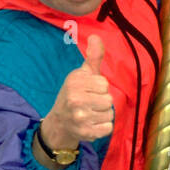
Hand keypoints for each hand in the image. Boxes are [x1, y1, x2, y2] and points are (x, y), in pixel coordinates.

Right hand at [41, 34, 114, 149]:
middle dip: (102, 102)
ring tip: (90, 114)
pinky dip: (103, 127)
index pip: (104, 84)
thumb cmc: (75, 94)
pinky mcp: (86, 133)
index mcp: (74, 82)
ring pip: (109, 114)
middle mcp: (75, 99)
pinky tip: (92, 124)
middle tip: (89, 104)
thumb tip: (96, 37)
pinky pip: (108, 127)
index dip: (99, 88)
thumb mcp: (81, 74)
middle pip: (108, 99)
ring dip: (102, 115)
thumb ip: (93, 57)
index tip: (88, 91)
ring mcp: (80, 117)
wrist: (60, 122)